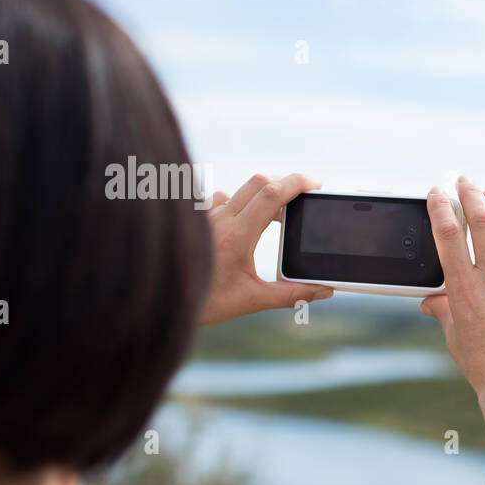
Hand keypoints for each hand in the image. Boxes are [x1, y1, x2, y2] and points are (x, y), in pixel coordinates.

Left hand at [198, 173, 333, 325]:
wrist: (161, 299)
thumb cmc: (204, 302)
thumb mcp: (251, 301)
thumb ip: (291, 295)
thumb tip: (323, 290)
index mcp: (237, 236)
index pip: (271, 195)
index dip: (297, 183)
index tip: (315, 184)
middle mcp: (220, 220)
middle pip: (259, 182)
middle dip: (286, 183)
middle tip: (303, 196)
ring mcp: (206, 217)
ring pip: (240, 191)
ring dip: (262, 194)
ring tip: (276, 214)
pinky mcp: (196, 220)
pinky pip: (220, 199)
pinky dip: (239, 203)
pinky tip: (243, 220)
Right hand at [420, 176, 484, 397]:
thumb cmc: (484, 364)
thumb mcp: (454, 336)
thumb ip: (443, 310)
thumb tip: (429, 301)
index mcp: (463, 288)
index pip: (447, 233)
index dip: (440, 206)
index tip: (437, 192)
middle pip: (480, 220)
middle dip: (470, 193)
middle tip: (464, 182)